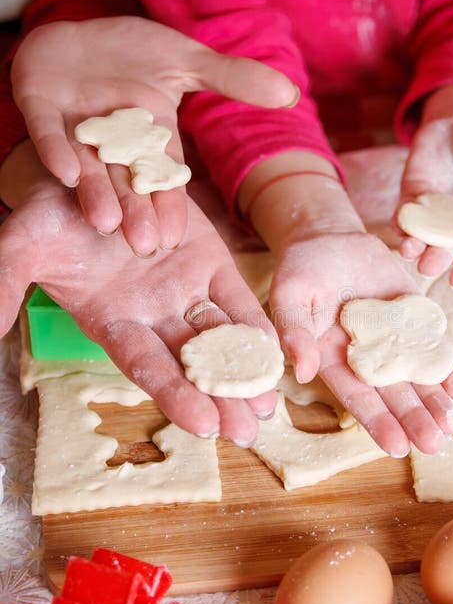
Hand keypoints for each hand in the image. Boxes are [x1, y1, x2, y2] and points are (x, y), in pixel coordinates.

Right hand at [0, 141, 277, 444]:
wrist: (90, 170)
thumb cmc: (50, 213)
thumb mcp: (22, 246)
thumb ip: (7, 285)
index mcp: (113, 321)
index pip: (146, 366)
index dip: (173, 394)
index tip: (204, 425)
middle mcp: (153, 315)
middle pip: (190, 365)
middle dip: (218, 398)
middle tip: (247, 433)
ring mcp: (184, 289)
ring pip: (219, 340)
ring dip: (244, 372)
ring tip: (267, 406)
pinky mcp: (209, 262)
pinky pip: (235, 298)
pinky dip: (255, 325)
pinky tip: (275, 352)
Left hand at [11, 16, 297, 255]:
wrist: (73, 32)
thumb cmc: (130, 52)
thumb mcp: (186, 59)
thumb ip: (233, 78)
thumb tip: (289, 93)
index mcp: (149, 135)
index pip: (163, 176)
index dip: (168, 205)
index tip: (175, 238)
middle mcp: (113, 142)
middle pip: (124, 182)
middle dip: (134, 212)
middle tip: (142, 246)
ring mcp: (74, 127)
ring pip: (86, 168)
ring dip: (95, 195)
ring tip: (105, 223)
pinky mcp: (40, 107)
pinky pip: (47, 134)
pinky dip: (56, 151)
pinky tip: (65, 172)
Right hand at [269, 231, 452, 456]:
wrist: (329, 239)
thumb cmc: (300, 271)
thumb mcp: (289, 297)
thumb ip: (295, 333)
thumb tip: (303, 371)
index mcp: (332, 361)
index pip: (358, 398)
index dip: (377, 422)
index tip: (397, 446)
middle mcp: (366, 359)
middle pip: (393, 396)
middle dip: (414, 420)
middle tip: (434, 445)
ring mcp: (392, 340)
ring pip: (416, 378)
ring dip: (434, 402)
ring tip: (451, 426)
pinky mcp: (412, 319)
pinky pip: (432, 347)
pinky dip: (446, 367)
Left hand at [395, 83, 452, 287]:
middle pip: (447, 247)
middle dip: (437, 259)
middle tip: (427, 268)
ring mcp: (434, 211)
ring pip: (423, 236)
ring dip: (415, 245)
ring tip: (409, 251)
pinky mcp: (414, 197)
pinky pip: (405, 215)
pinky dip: (400, 222)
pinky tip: (397, 226)